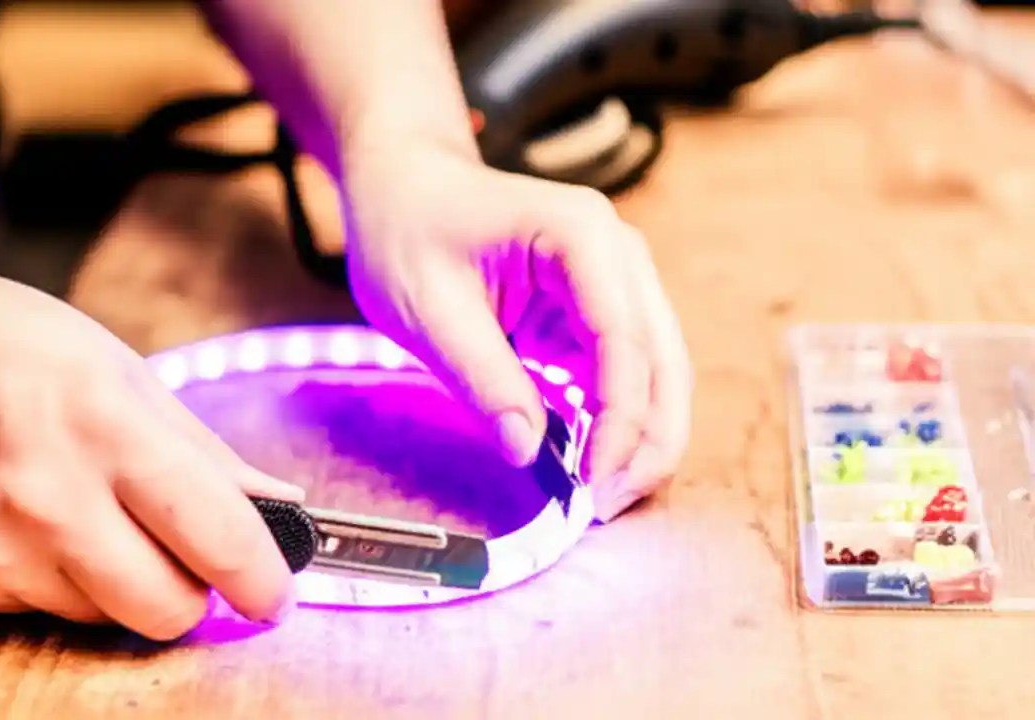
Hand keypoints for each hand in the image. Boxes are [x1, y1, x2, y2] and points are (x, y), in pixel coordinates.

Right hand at [0, 262, 300, 638]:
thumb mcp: (114, 366)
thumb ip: (201, 447)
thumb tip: (275, 502)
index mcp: (105, 425)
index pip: (216, 534)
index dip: (262, 576)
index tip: (275, 589)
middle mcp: (50, 497)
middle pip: (167, 607)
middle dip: (194, 589)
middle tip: (187, 551)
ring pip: (109, 616)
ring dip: (124, 582)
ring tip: (95, 513)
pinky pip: (47, 610)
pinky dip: (64, 580)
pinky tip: (40, 522)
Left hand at [340, 143, 691, 519]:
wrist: (402, 184)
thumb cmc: (407, 227)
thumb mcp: (428, 308)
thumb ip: (481, 378)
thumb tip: (528, 451)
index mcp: (581, 236)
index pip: (625, 340)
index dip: (620, 420)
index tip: (593, 481)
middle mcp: (616, 257)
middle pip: (662, 363)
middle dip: (646, 442)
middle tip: (606, 507)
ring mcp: (612, 286)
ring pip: (653, 378)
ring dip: (636, 440)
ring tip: (600, 500)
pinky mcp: (593, 316)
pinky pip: (618, 379)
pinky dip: (609, 426)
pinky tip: (585, 468)